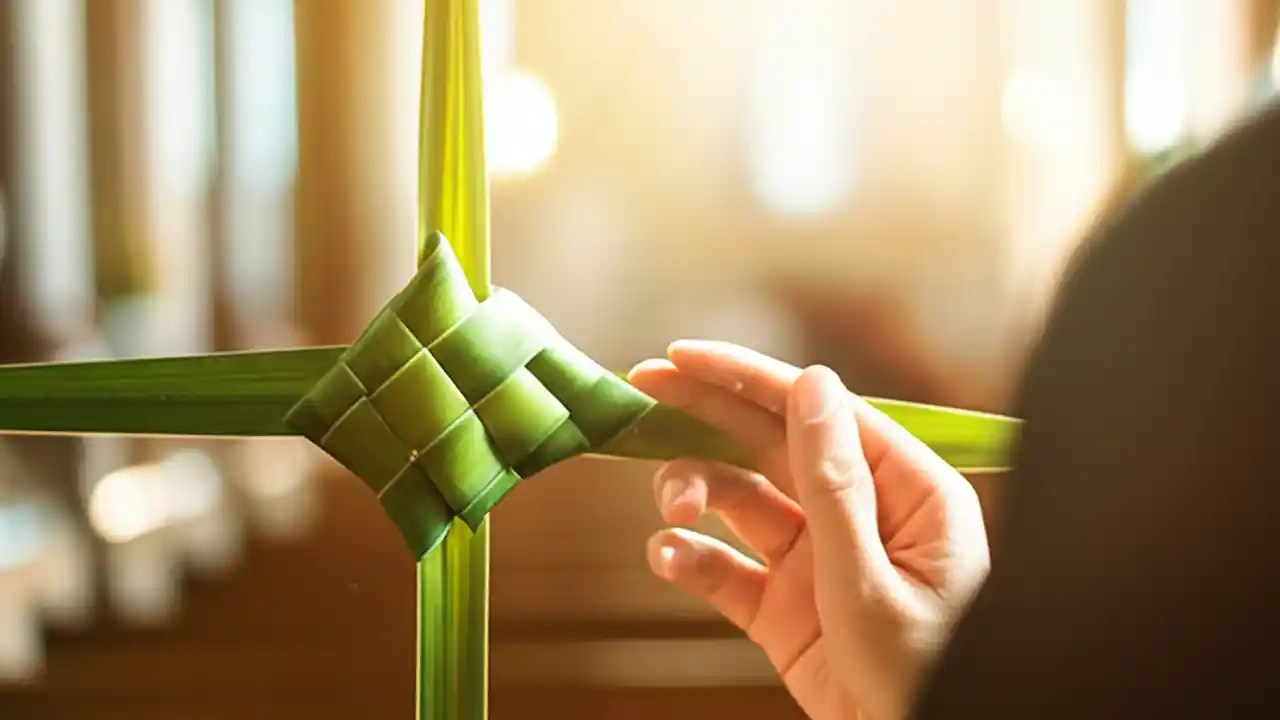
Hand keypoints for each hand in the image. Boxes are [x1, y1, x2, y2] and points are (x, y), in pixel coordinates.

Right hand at [629, 341, 989, 719]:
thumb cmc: (927, 676)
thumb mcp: (875, 581)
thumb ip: (836, 487)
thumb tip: (811, 387)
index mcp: (904, 491)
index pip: (816, 412)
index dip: (746, 379)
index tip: (685, 357)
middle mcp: (855, 513)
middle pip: (768, 442)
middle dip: (705, 415)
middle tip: (644, 389)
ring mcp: (815, 559)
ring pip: (738, 501)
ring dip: (694, 493)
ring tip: (671, 511)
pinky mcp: (781, 607)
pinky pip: (724, 569)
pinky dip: (690, 560)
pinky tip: (670, 556)